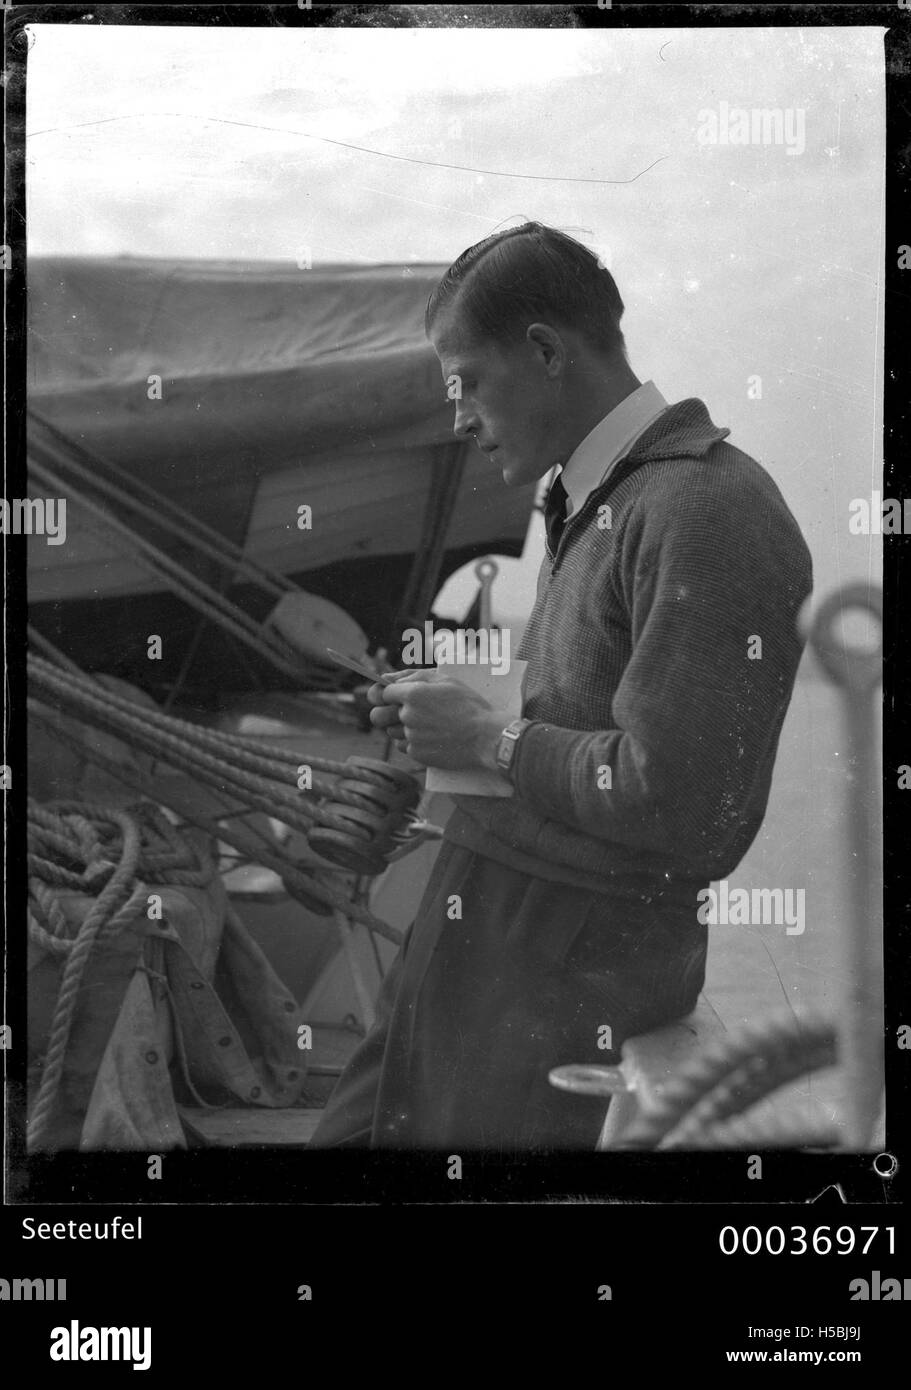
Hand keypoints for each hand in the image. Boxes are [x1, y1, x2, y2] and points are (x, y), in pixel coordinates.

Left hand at [367, 670, 503, 771]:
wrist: (485, 736)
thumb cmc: (468, 704)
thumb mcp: (445, 680)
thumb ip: (412, 676)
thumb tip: (386, 678)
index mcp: (413, 694)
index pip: (382, 693)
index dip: (389, 693)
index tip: (396, 696)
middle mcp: (408, 716)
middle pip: (376, 716)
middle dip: (386, 712)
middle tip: (403, 712)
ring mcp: (411, 736)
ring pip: (392, 732)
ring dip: (403, 728)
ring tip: (427, 725)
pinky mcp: (417, 754)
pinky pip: (405, 747)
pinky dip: (414, 742)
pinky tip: (432, 737)